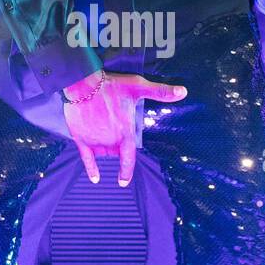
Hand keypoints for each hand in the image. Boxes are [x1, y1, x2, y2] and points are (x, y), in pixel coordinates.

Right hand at [62, 71, 186, 185]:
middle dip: (116, 146)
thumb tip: (183, 92)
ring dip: (105, 150)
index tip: (124, 181)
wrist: (83, 83)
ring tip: (103, 133)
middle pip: (115, 152)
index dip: (126, 171)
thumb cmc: (111, 85)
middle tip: (113, 128)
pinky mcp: (80, 138)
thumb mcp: (139, 87)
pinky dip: (91, 169)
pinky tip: (95, 178)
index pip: (128, 158)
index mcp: (125, 133)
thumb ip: (161, 92)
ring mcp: (95, 140)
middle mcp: (110, 140)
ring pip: (102, 153)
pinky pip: (86, 158)